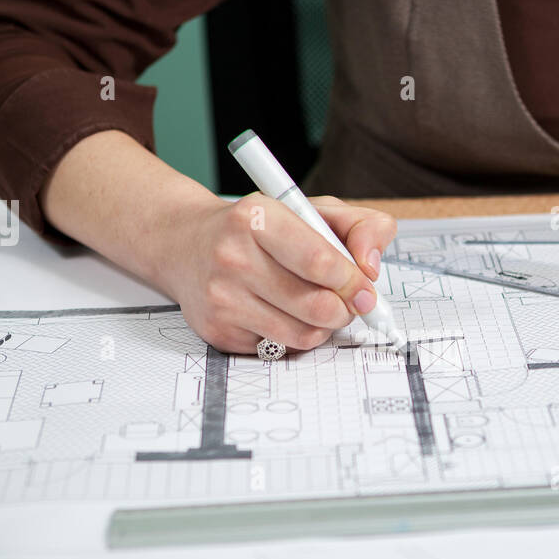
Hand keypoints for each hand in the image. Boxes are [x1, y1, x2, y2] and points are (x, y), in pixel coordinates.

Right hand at [154, 191, 396, 353]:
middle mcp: (233, 257)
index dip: (353, 281)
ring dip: (322, 326)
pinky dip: (292, 336)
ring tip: (315, 306)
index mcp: (258, 218)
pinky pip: (278, 348)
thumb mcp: (311, 210)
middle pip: (316, 305)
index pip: (320, 261)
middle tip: (347, 303)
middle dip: (344, 310)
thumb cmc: (259, 229)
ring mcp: (222, 298)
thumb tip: (371, 267)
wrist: (188, 245)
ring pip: (302, 334)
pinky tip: (281, 313)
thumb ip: (360, 226)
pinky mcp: (218, 331)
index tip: (365, 288)